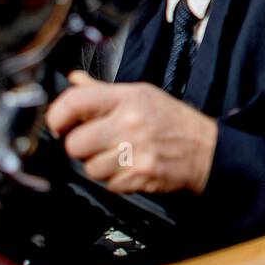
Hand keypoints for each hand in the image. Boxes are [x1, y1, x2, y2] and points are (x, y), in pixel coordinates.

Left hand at [45, 71, 217, 194]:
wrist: (205, 149)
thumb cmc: (172, 120)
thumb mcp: (141, 95)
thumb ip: (103, 91)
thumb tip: (74, 80)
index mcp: (127, 98)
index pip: (74, 102)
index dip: (58, 116)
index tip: (60, 124)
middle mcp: (130, 122)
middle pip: (75, 143)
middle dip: (82, 147)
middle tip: (97, 143)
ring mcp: (136, 150)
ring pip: (90, 168)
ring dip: (100, 166)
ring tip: (120, 156)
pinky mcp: (141, 175)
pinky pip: (109, 184)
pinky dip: (117, 180)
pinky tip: (131, 167)